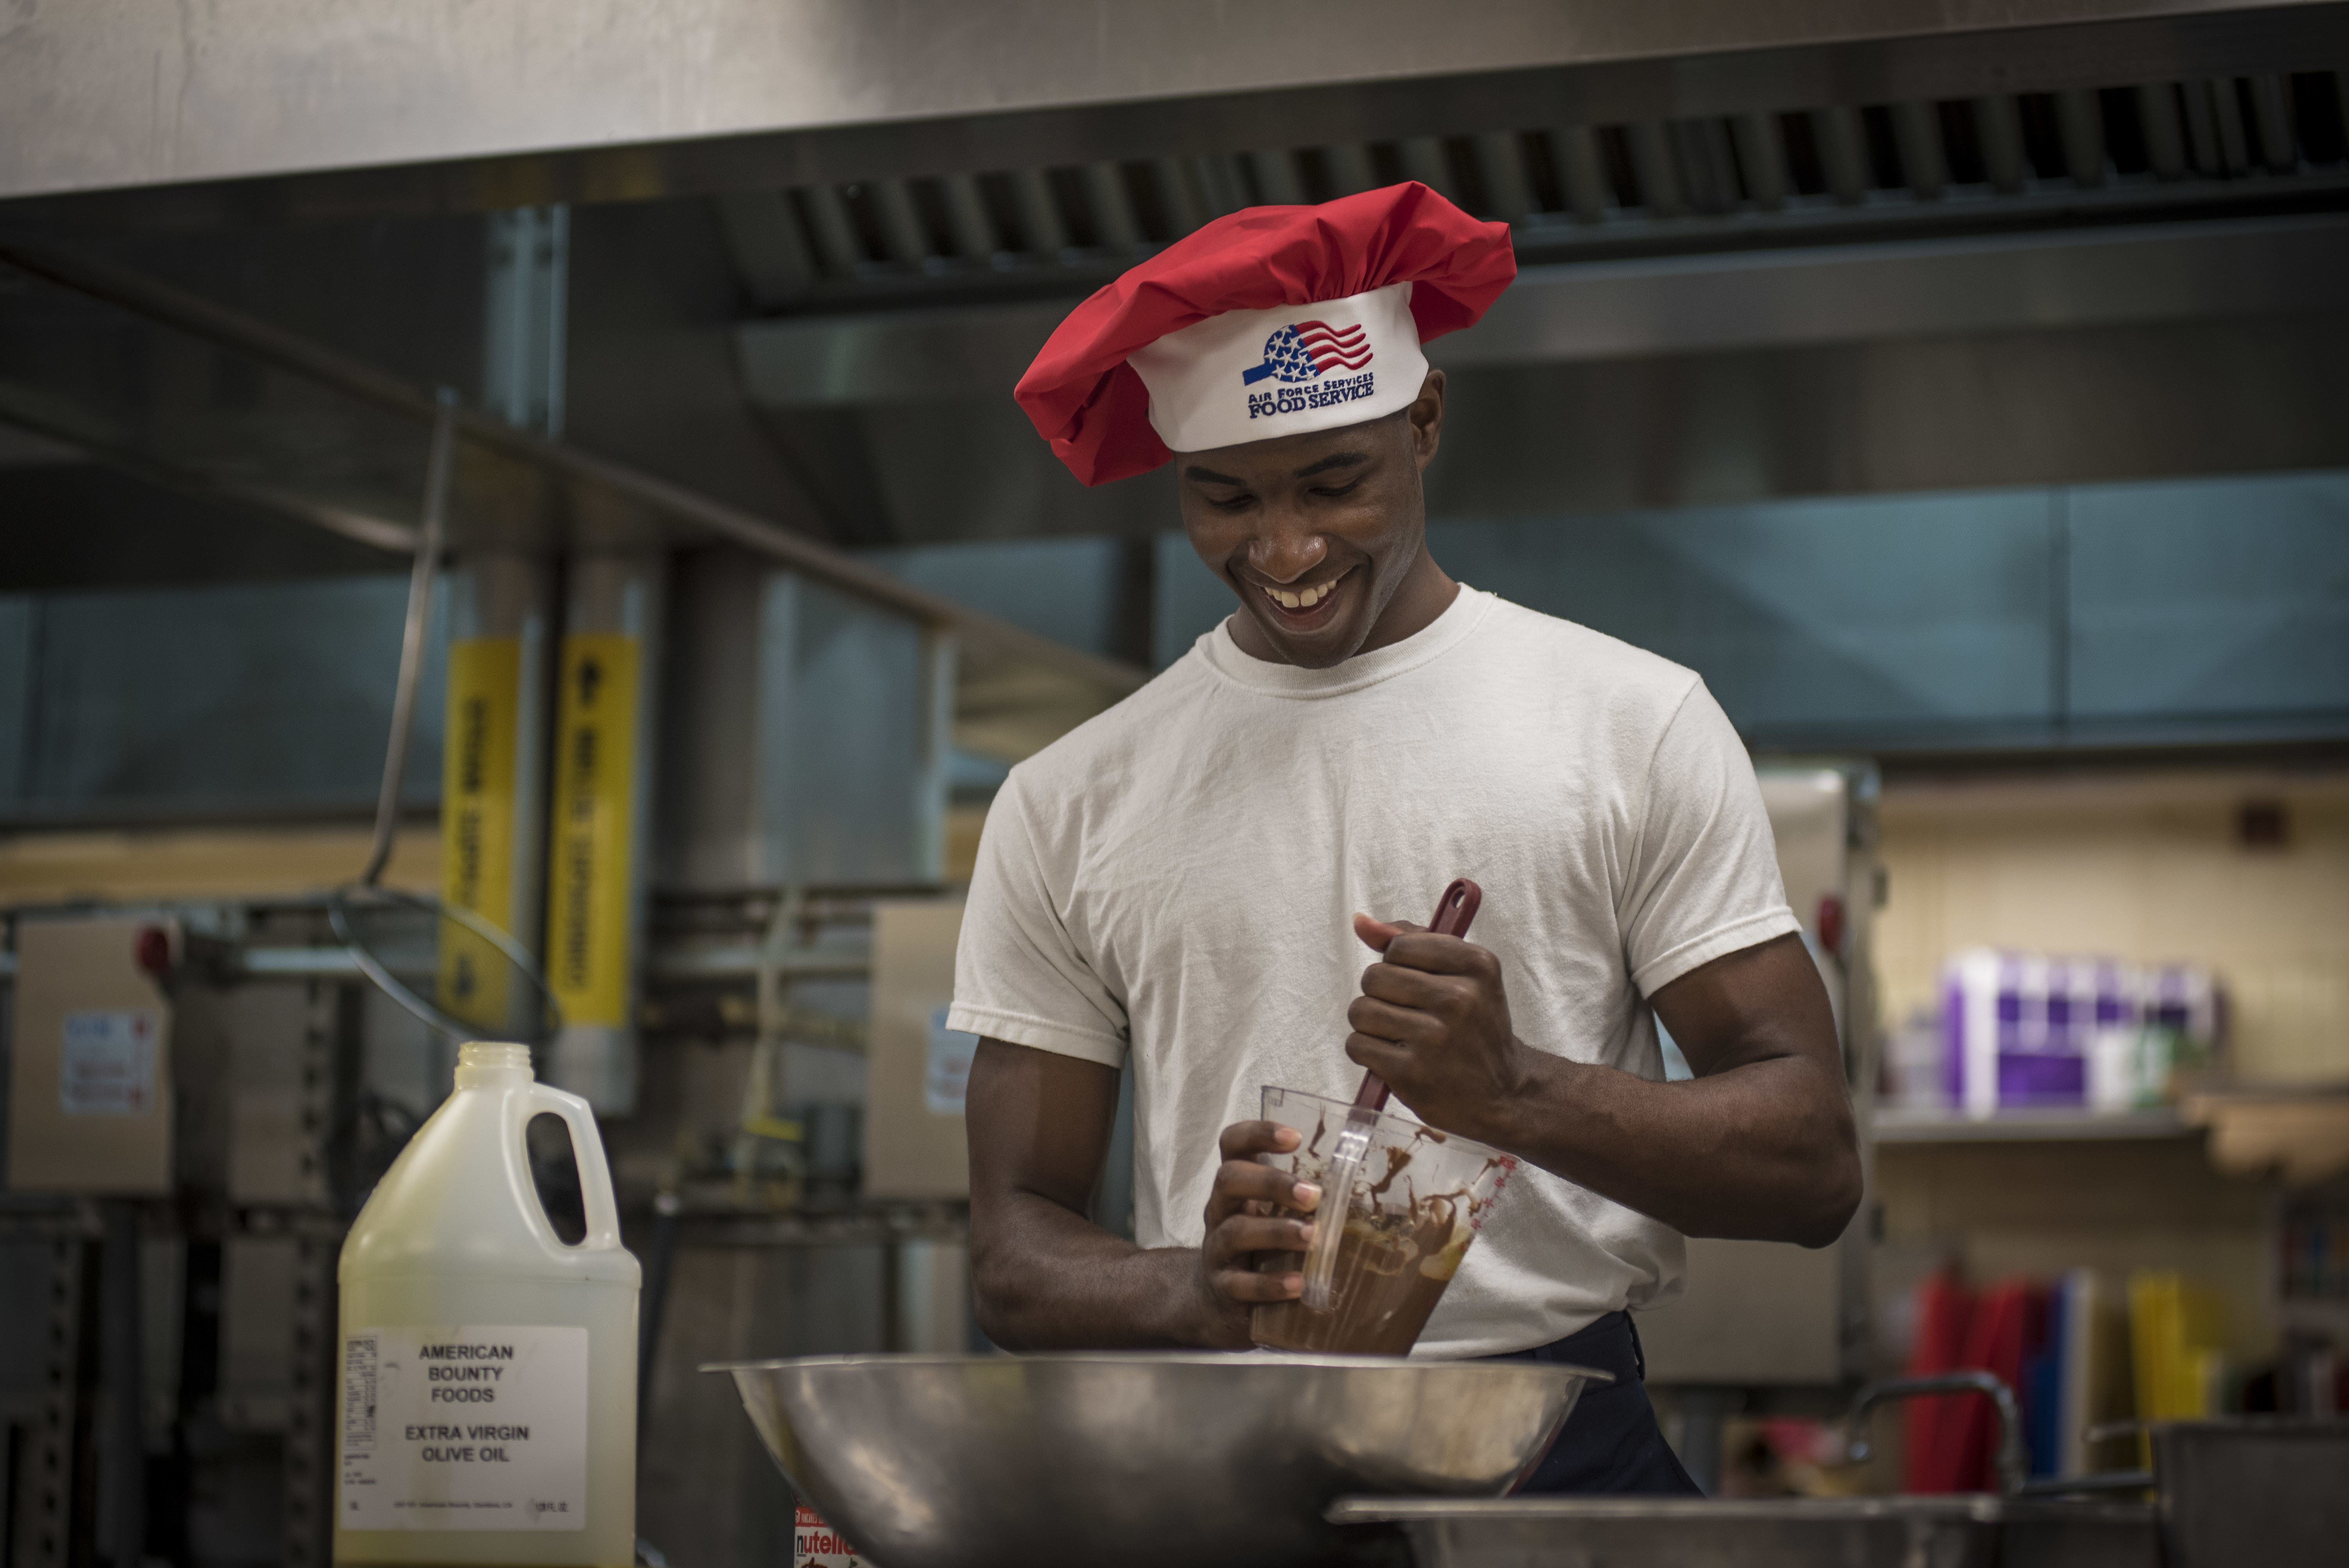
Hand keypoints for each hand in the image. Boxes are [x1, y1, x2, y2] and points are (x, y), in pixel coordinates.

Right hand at [1188, 1120, 1321, 1346]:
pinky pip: (1241, 1284)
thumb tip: (1376, 1187)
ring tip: (1312, 1236)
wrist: (1218, 1304)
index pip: (1233, 1144)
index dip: (1258, 1133)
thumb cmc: (1260, 1248)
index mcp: (1237, 1186)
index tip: (1296, 1136)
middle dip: (1272, 1182)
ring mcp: (1217, 1250)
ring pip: (1235, 1231)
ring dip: (1276, 1231)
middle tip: (1314, 1195)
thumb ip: (1304, 1199)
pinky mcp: (1223, 1289)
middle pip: (1229, 1179)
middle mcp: (1219, 1211)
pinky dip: (1270, 1284)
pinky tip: (1298, 1284)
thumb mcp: (1273, 1215)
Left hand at [1345, 913, 1532, 1142]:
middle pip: (1374, 976)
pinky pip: (1357, 1044)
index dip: (1397, 964)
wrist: (1503, 1092)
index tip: (1415, 982)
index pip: (1399, 946)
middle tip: (1407, 1013)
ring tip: (1398, 1035)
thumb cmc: (1475, 1027)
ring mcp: (1435, 1037)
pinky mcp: (1412, 1072)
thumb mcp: (1464, 974)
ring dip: (1370, 1025)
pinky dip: (1366, 1051)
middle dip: (1381, 994)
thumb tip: (1361, 922)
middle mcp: (1459, 998)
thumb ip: (1413, 941)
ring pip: (1361, 1010)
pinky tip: (1392, 1056)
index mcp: (1477, 965)